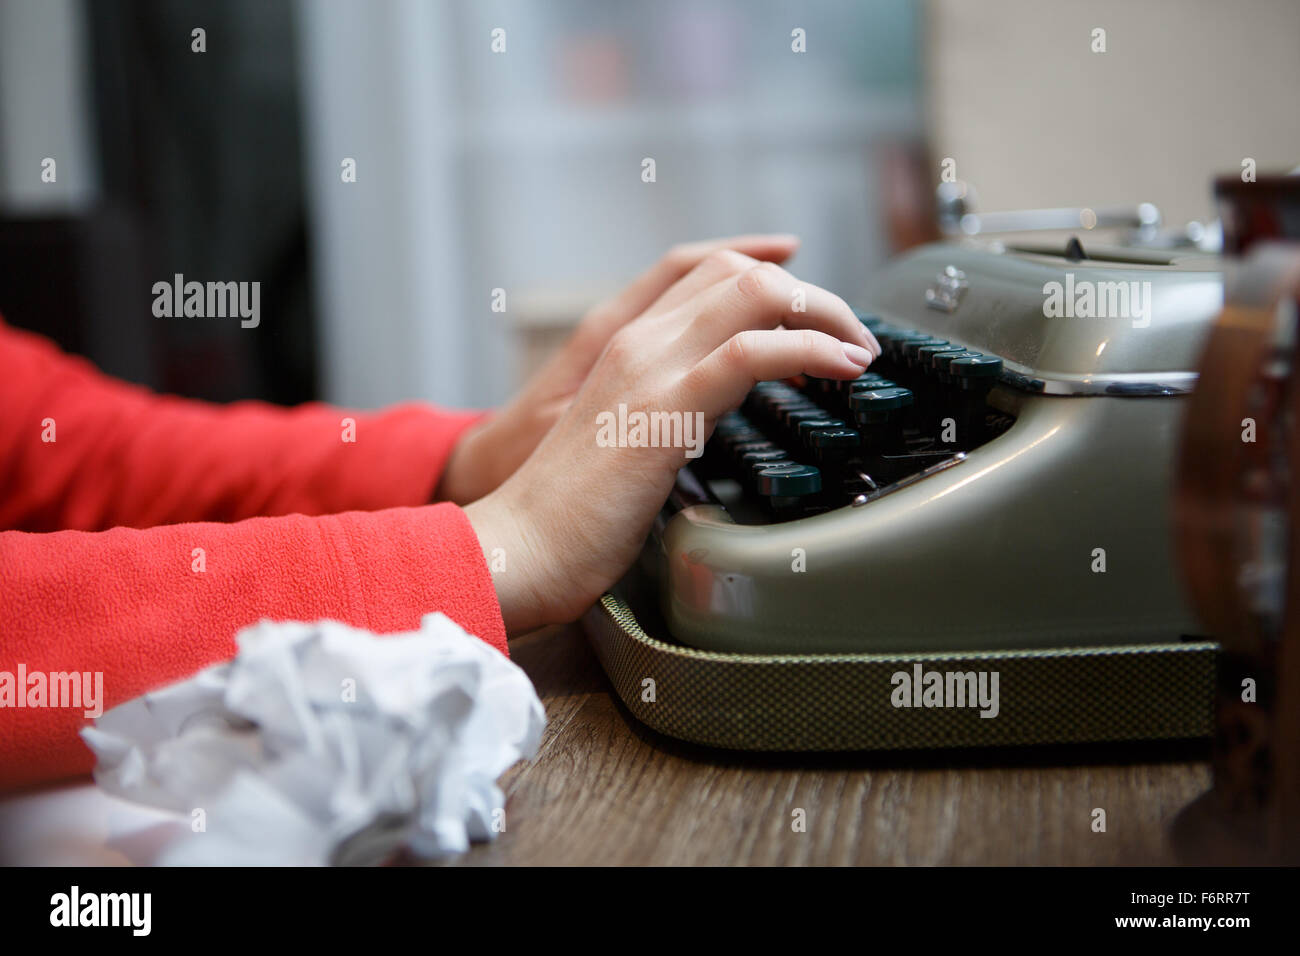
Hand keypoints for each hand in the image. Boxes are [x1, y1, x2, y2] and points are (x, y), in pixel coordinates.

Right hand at [464, 251, 879, 633]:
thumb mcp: (629, 441)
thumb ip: (669, 410)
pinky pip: (751, 352)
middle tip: (851, 339)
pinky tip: (844, 367)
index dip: (770, 272)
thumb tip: (720, 411)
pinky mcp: (665, 410)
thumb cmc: (571, 514)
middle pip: (737, 271)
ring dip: (824, 313)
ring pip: (752, 293)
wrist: (521, 545)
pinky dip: (812, 347)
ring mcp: (649, 369)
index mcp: (625, 346)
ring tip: (859, 352)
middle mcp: (637, 342)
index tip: (817, 304)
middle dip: (812, 294)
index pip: (705, 271)